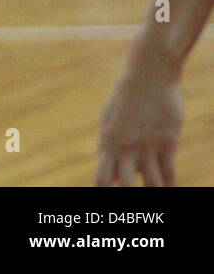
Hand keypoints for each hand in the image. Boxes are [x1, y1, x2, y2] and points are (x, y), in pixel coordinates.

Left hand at [97, 63, 181, 185]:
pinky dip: (169, 185)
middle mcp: (127, 147)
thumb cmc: (126, 96)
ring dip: (152, 192)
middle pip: (125, 185)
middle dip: (128, 195)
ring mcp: (148, 145)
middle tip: (129, 199)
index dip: (103, 191)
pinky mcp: (168, 141)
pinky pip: (169, 172)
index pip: (102, 178)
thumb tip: (105, 165)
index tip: (104, 196)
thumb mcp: (109, 117)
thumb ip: (108, 143)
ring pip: (152, 183)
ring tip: (153, 194)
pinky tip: (169, 190)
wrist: (149, 74)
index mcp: (108, 142)